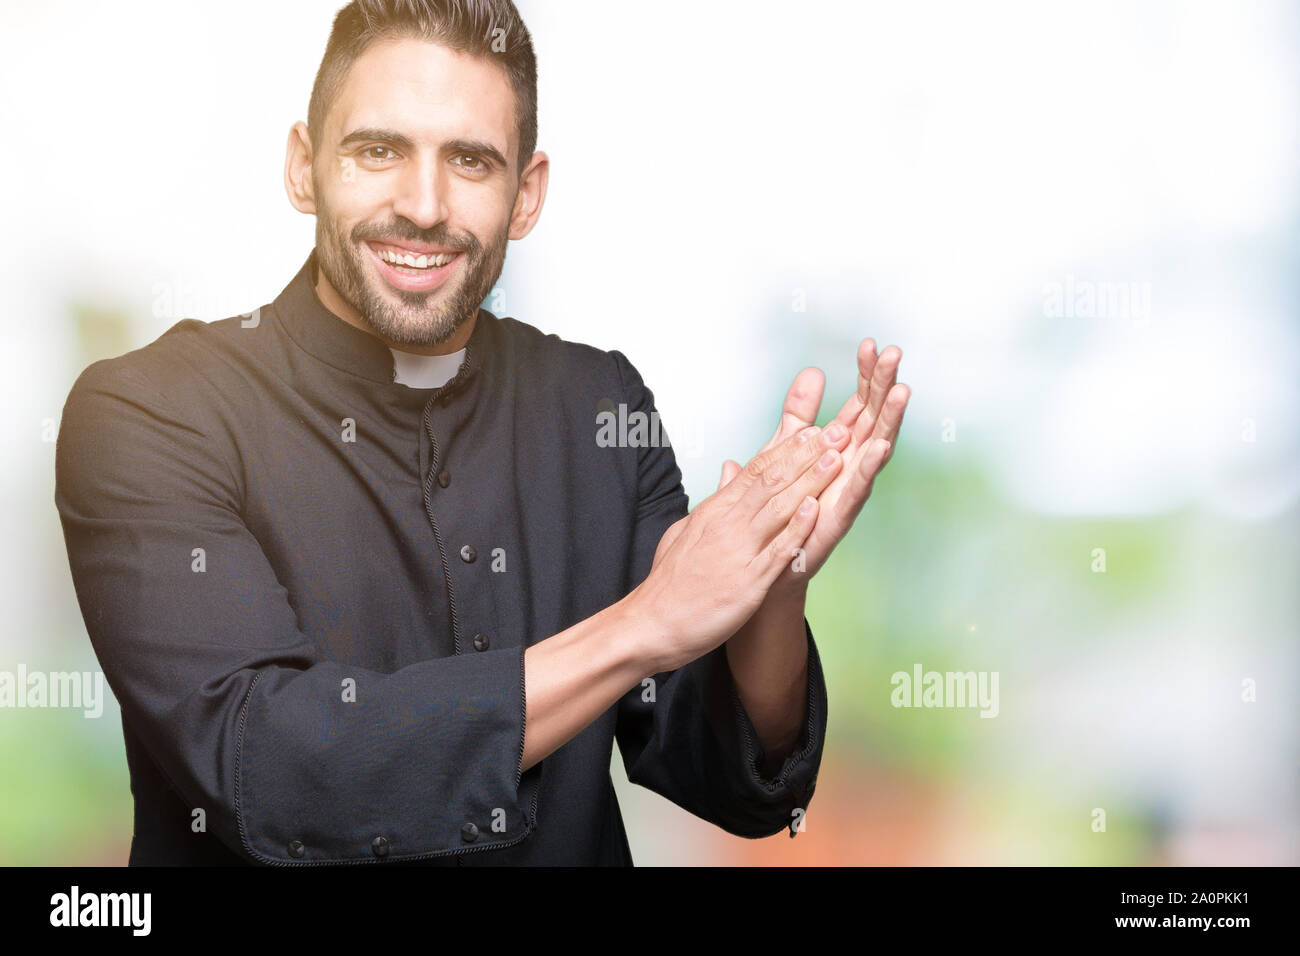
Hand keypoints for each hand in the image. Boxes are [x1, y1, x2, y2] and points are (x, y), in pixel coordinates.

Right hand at [632, 422, 851, 672]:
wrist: (652, 624)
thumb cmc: (670, 584)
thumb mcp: (686, 531)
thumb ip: (714, 501)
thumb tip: (728, 473)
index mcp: (714, 511)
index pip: (755, 470)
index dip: (787, 448)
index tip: (813, 431)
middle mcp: (727, 525)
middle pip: (772, 481)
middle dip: (807, 455)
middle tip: (837, 433)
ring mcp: (737, 552)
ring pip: (779, 508)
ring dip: (810, 482)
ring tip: (836, 460)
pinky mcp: (746, 582)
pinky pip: (776, 551)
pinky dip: (798, 529)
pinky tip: (816, 510)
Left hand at [719, 338, 909, 587]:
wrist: (767, 561)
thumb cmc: (780, 505)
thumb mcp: (786, 447)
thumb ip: (799, 412)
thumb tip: (813, 371)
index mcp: (840, 447)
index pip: (859, 403)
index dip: (866, 375)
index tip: (871, 344)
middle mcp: (850, 465)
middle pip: (873, 417)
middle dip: (884, 385)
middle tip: (894, 354)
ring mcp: (848, 489)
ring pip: (875, 448)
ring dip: (890, 419)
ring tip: (902, 390)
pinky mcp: (839, 516)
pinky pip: (858, 489)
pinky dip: (869, 467)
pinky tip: (882, 446)